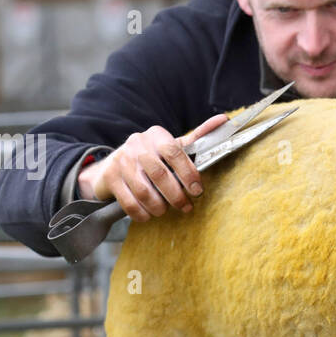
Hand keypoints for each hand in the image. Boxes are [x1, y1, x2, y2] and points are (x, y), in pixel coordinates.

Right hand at [78, 113, 229, 220]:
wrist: (111, 166)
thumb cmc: (151, 157)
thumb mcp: (172, 146)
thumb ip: (197, 137)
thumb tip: (225, 121)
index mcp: (157, 135)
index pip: (175, 152)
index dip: (188, 174)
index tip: (197, 191)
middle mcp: (137, 145)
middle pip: (160, 175)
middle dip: (176, 196)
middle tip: (185, 207)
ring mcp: (121, 161)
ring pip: (144, 192)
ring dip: (159, 207)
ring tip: (165, 211)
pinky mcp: (111, 178)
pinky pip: (129, 202)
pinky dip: (141, 213)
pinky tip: (148, 215)